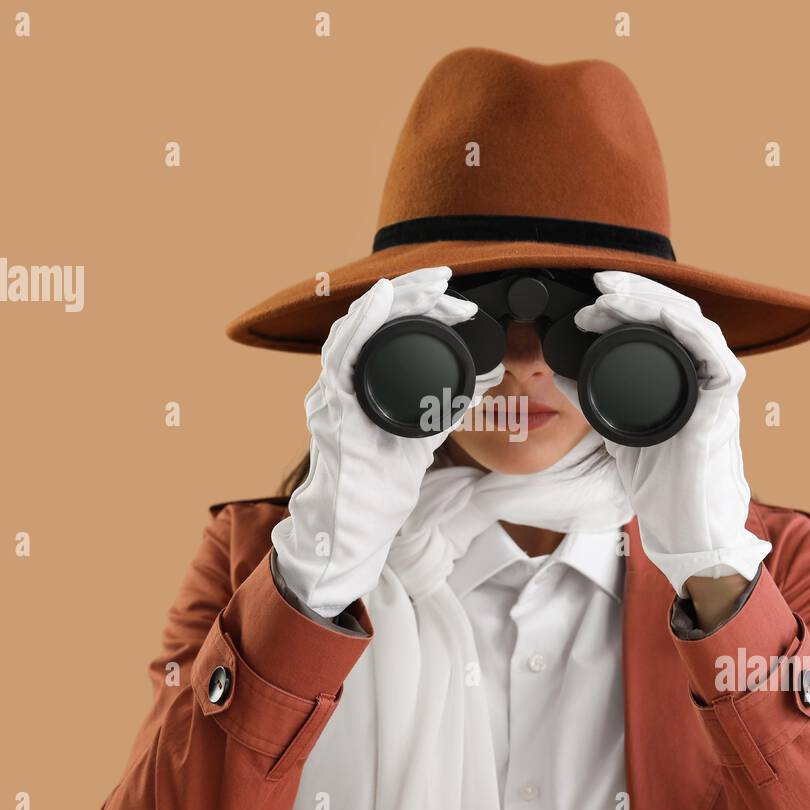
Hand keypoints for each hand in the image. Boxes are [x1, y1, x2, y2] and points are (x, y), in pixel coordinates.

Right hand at [271, 266, 504, 617]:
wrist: (355, 531)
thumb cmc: (378, 488)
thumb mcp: (419, 437)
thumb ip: (439, 408)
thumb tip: (478, 382)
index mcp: (361, 385)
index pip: (387, 329)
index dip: (419, 306)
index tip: (455, 297)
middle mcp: (342, 382)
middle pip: (372, 320)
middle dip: (411, 293)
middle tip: (446, 278)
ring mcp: (333, 393)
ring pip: (356, 327)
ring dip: (393, 299)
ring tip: (428, 282)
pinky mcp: (331, 408)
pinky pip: (342, 355)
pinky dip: (362, 324)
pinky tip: (382, 300)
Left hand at [554, 271, 770, 596]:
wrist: (685, 520)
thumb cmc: (660, 476)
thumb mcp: (616, 426)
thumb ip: (592, 396)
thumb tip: (556, 371)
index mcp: (678, 371)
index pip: (655, 320)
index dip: (623, 303)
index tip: (586, 304)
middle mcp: (700, 368)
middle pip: (672, 309)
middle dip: (633, 291)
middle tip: (598, 285)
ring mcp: (715, 378)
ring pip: (689, 318)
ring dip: (649, 302)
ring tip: (611, 299)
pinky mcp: (723, 394)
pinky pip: (709, 346)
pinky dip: (681, 325)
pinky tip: (653, 316)